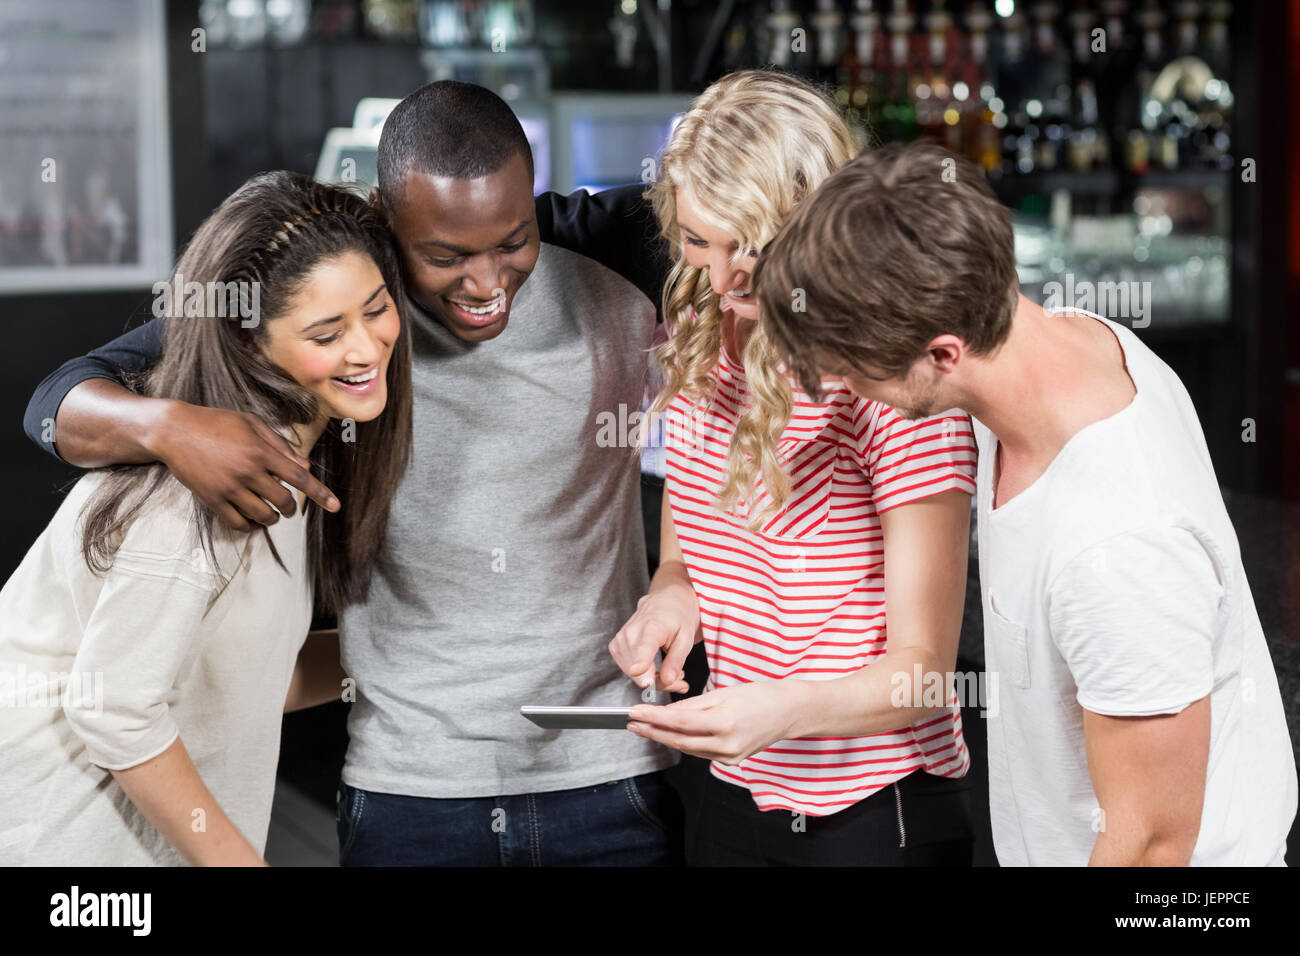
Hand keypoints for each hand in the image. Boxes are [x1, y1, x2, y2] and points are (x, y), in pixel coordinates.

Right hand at [152, 401, 338, 530]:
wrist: (174, 430)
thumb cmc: (216, 423)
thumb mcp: (252, 424)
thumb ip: (280, 446)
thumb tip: (305, 467)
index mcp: (261, 451)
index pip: (299, 477)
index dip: (320, 493)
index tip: (335, 506)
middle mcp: (248, 471)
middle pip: (283, 500)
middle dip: (291, 507)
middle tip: (288, 505)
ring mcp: (229, 487)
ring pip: (263, 516)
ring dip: (273, 518)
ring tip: (272, 513)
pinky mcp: (212, 499)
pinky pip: (238, 523)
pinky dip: (250, 526)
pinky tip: (252, 520)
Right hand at [608, 562, 698, 693]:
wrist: (666, 600)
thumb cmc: (678, 617)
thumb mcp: (686, 637)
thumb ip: (676, 660)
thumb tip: (668, 680)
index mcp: (652, 626)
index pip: (643, 648)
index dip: (642, 666)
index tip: (645, 682)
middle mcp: (631, 632)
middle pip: (640, 672)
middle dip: (661, 682)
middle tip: (680, 679)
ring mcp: (620, 639)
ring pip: (633, 674)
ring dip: (653, 679)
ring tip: (670, 669)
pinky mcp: (615, 646)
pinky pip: (628, 670)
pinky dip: (643, 674)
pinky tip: (655, 667)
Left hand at [626, 680, 806, 764]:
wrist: (790, 712)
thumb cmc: (760, 696)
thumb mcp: (724, 692)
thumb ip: (694, 705)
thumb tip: (668, 712)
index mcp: (724, 722)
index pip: (679, 722)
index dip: (653, 718)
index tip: (634, 712)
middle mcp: (726, 744)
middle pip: (679, 740)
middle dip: (652, 731)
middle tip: (631, 723)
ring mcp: (729, 756)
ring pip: (688, 748)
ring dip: (665, 738)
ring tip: (645, 728)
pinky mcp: (732, 761)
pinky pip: (701, 752)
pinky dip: (684, 743)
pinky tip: (671, 735)